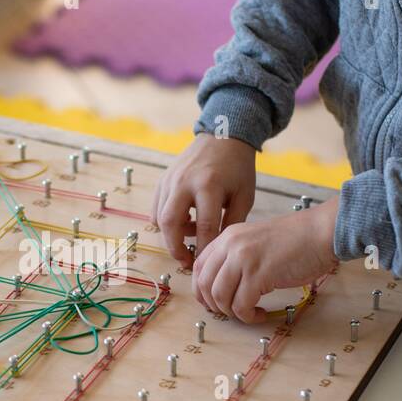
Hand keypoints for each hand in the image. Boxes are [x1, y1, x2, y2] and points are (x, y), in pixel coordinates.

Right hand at [151, 134, 256, 267]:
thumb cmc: (237, 168)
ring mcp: (170, 180)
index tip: (206, 263)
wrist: (222, 136)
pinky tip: (183, 222)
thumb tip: (218, 249)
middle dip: (176, 247)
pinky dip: (166, 222)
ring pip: (160, 217)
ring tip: (188, 240)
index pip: (204, 227)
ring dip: (171, 235)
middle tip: (186, 261)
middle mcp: (185, 182)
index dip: (204, 249)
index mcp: (209, 185)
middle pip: (171, 223)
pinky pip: (157, 208)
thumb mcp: (244, 196)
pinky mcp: (163, 180)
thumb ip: (232, 223)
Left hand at [193, 198, 339, 322]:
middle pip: (205, 284)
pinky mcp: (259, 274)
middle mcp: (231, 245)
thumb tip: (223, 287)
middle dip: (214, 305)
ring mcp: (244, 259)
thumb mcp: (256, 242)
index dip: (201, 290)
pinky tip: (260, 313)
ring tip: (248, 313)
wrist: (320, 233)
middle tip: (230, 312)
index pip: (199, 267)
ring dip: (232, 312)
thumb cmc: (296, 240)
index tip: (212, 302)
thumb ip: (237, 258)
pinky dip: (248, 316)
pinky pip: (241, 305)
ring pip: (220, 297)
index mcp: (228, 236)